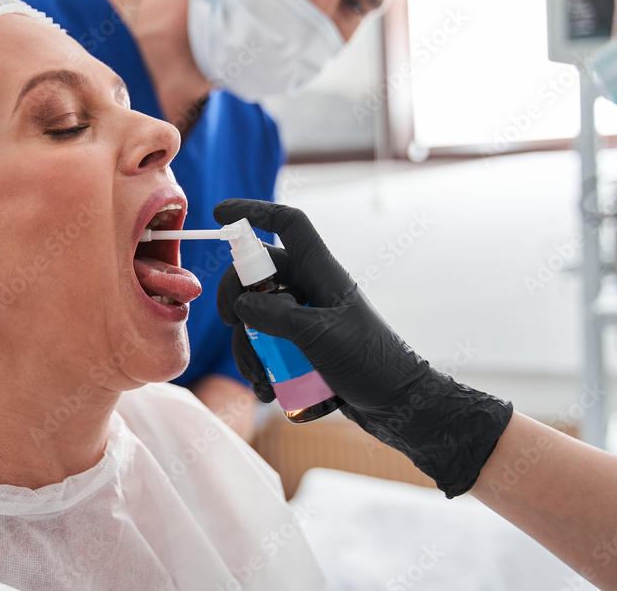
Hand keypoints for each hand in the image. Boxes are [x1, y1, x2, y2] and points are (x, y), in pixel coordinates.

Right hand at [214, 198, 512, 496]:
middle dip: (236, 300)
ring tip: (260, 379)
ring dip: (247, 347)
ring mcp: (304, 317)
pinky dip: (259, 366)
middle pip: (257, 275)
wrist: (397, 404)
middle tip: (232, 325)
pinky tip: (267, 390)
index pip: (287, 224)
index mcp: (320, 272)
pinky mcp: (301, 346)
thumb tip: (242, 306)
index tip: (219, 214)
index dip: (253, 211)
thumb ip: (275, 315)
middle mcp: (309, 289)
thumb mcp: (317, 335)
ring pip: (256, 316)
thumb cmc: (368, 363)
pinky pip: (266, 345)